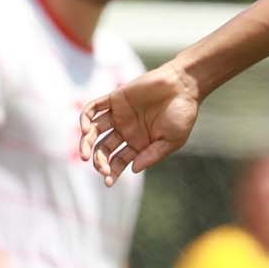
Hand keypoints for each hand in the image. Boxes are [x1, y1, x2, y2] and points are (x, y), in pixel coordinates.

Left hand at [79, 62, 201, 185]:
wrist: (183, 86)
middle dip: (100, 160)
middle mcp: (126, 130)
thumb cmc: (182, 114)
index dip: (112, 172)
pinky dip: (86, 118)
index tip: (108, 181)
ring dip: (87, 142)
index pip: (119, 160)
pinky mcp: (114, 98)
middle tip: (100, 168)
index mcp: (139, 143)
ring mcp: (118, 115)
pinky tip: (85, 128)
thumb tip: (134, 169)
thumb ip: (153, 155)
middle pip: (104, 148)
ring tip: (85, 154)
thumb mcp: (172, 141)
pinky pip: (94, 108)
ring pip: (95, 130)